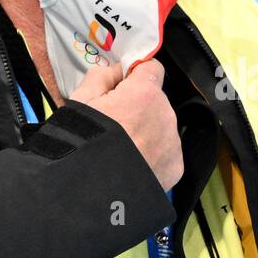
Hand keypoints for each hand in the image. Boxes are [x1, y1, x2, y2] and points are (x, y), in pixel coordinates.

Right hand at [70, 60, 182, 190]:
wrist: (91, 189)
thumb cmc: (82, 139)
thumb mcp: (80, 100)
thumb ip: (101, 76)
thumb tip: (117, 70)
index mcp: (145, 93)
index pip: (151, 67)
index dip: (136, 75)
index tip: (122, 86)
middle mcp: (166, 115)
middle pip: (156, 101)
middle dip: (140, 108)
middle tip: (116, 126)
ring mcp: (173, 143)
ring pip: (162, 127)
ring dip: (148, 133)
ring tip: (123, 152)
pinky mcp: (176, 168)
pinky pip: (166, 152)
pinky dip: (154, 156)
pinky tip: (134, 167)